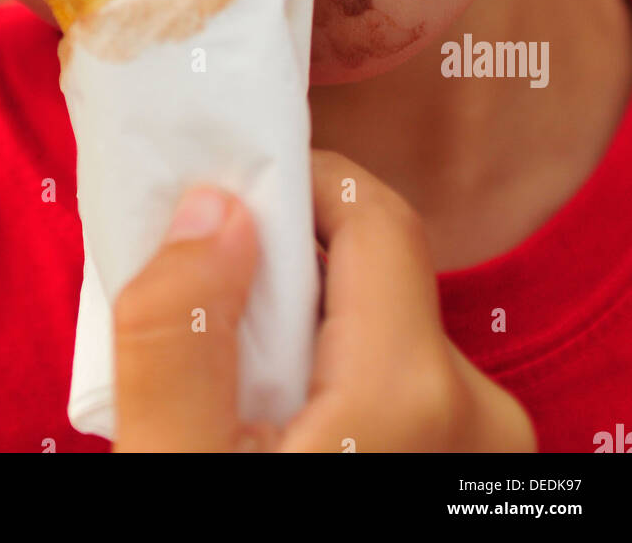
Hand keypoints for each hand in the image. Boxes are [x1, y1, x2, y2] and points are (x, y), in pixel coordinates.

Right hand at [112, 149, 536, 452]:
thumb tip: (213, 205)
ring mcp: (481, 444)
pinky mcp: (467, 464)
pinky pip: (402, 378)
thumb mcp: (172, 467)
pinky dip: (339, 375)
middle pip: (373, 269)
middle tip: (209, 305)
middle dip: (286, 266)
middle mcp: (477, 406)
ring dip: (309, 325)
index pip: (370, 210)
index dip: (292, 186)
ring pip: (384, 325)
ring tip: (235, 373)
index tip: (218, 206)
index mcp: (413, 390)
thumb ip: (177, 334)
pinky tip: (281, 416)